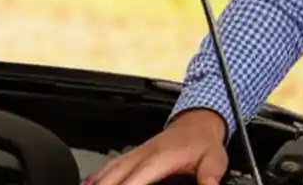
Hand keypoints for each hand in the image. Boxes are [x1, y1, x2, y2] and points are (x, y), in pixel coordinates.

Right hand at [85, 108, 228, 184]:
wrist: (197, 123)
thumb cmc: (203, 143)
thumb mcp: (214, 161)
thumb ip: (210, 177)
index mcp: (159, 158)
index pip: (134, 180)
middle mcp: (142, 155)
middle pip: (114, 177)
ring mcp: (134, 153)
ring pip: (107, 171)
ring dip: (97, 183)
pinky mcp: (131, 155)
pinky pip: (108, 166)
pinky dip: (96, 177)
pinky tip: (89, 183)